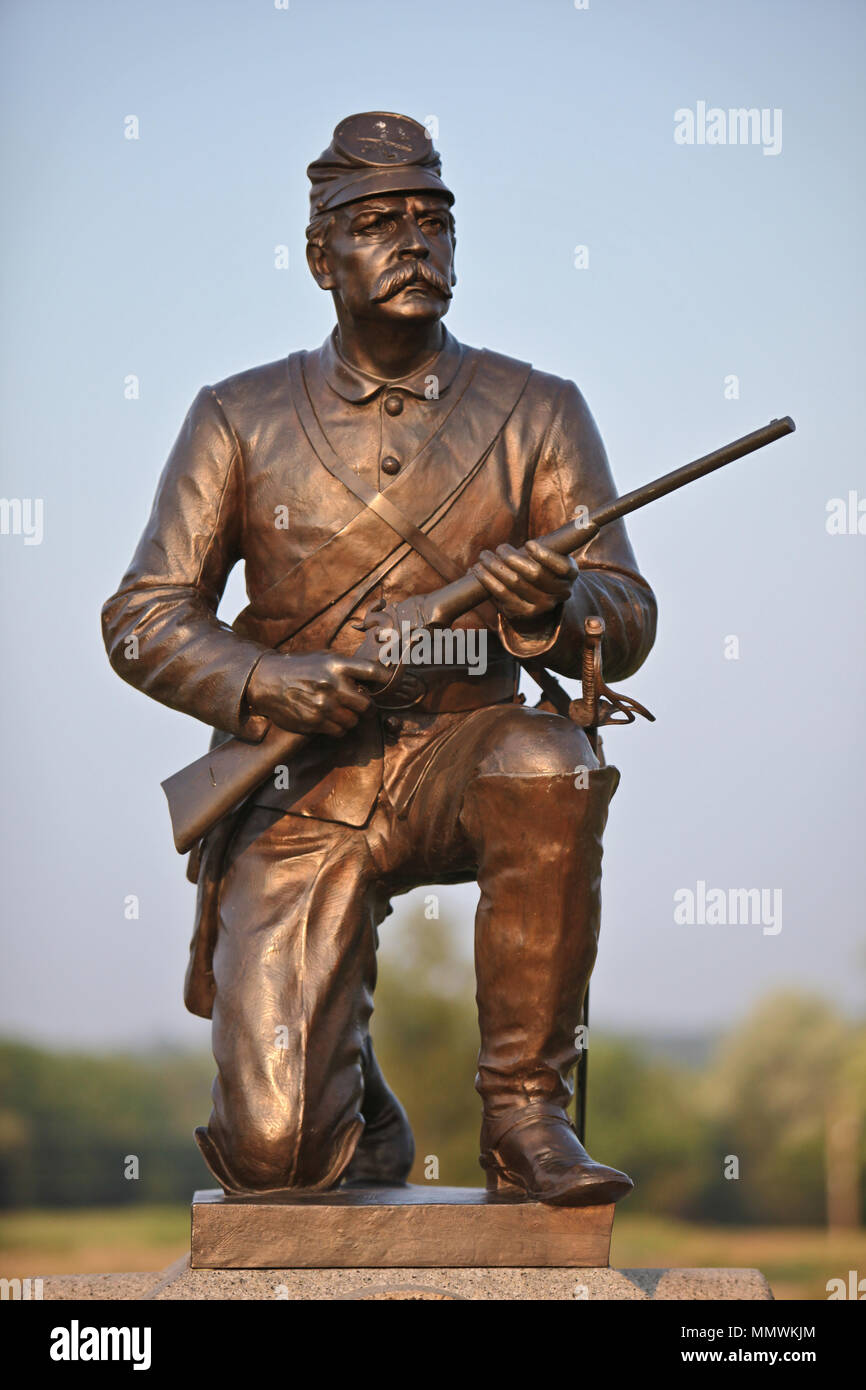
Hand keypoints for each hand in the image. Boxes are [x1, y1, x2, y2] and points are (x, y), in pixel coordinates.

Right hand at [246, 651, 381, 736]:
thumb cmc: (298, 667)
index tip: (390, 684)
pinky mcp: (314, 722)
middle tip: (362, 706)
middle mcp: (332, 684)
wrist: (266, 680)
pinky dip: (339, 728)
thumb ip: (347, 666)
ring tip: (342, 712)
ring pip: (354, 721)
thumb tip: (374, 677)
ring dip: (352, 719)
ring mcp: (323, 705)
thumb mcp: (323, 657)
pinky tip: (331, 719)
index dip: (386, 679)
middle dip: (367, 707)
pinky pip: (339, 731)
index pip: (373, 672)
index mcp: (337, 665)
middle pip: (367, 704)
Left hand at [470, 541, 578, 622]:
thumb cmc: (545, 567)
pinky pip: (500, 594)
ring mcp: (540, 606)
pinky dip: (486, 580)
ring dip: (494, 567)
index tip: (528, 544)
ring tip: (484, 556)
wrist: (541, 598)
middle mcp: (558, 594)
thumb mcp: (555, 555)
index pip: (561, 566)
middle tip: (500, 547)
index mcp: (570, 576)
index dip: (544, 555)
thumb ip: (557, 542)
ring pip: (514, 583)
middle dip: (512, 558)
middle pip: (533, 574)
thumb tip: (584, 519)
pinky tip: (477, 570)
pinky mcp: (522, 613)